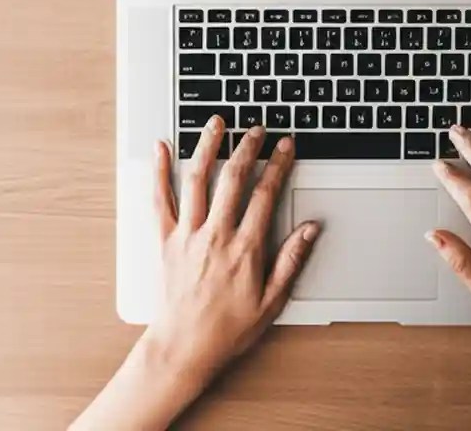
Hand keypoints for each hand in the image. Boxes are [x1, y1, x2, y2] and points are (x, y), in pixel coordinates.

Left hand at [148, 118, 318, 376]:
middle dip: (247, 147)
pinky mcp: (165, 240)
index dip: (278, 165)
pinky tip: (161, 148)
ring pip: (197, 180)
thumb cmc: (228, 328)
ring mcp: (187, 235)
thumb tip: (310, 229)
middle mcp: (215, 235)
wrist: (184, 347)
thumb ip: (291, 260)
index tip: (285, 146)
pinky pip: (160, 199)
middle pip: (233, 179)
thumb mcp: (272, 300)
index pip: (265, 194)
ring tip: (216, 123)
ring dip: (208, 147)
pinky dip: (159, 171)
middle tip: (256, 128)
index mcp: (244, 248)